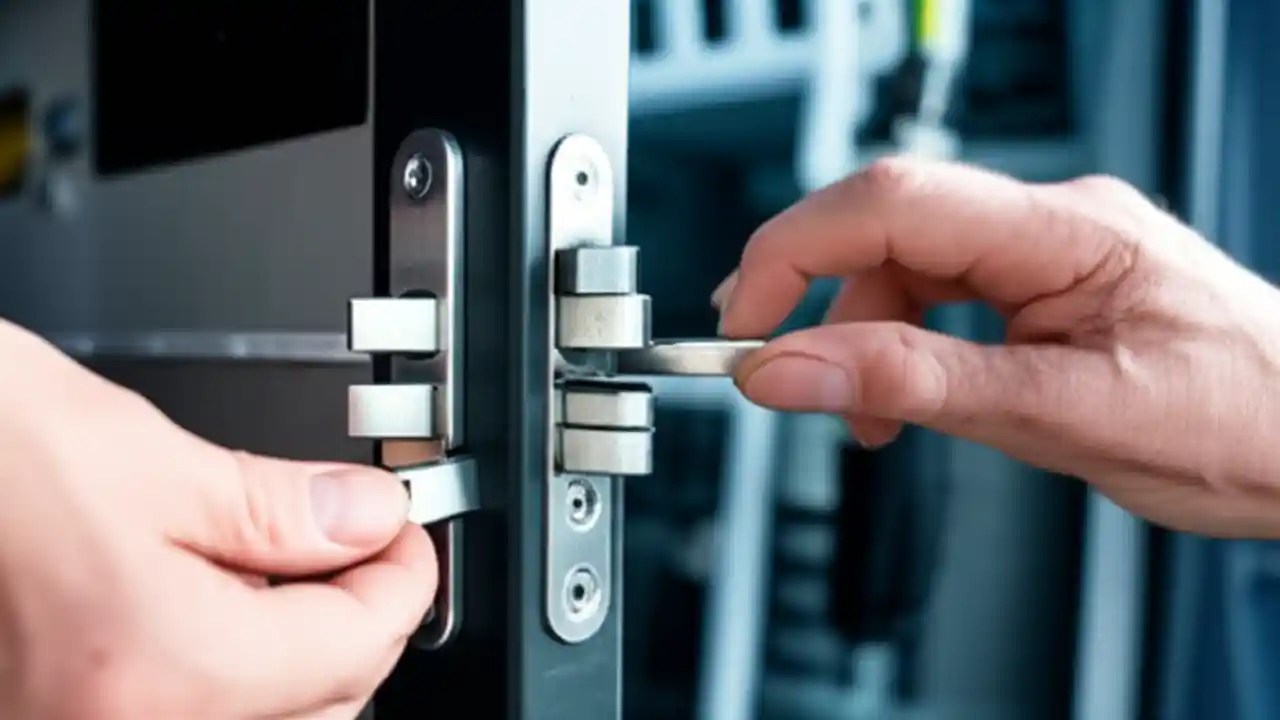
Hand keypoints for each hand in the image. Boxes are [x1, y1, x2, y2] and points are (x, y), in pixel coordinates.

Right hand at [0, 321, 433, 718]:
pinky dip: (237, 676)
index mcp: (150, 665)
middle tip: (362, 540)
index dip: (404, 575)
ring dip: (305, 654)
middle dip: (360, 617)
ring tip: (289, 565)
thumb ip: (279, 506)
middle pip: (324, 702)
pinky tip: (223, 609)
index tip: (405, 530)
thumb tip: (371, 519)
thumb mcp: (145, 454)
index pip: (354, 644)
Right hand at [718, 157, 1279, 538]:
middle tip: (767, 364)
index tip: (742, 321)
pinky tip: (902, 400)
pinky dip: (901, 347)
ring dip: (859, 336)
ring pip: (907, 264)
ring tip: (862, 417)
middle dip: (813, 290)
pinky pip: (943, 296)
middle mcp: (1053, 222)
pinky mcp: (1045, 285)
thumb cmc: (1240, 425)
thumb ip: (913, 384)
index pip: (894, 202)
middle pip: (888, 224)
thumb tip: (792, 370)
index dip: (796, 251)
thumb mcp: (1059, 416)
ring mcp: (1048, 251)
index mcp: (1065, 231)